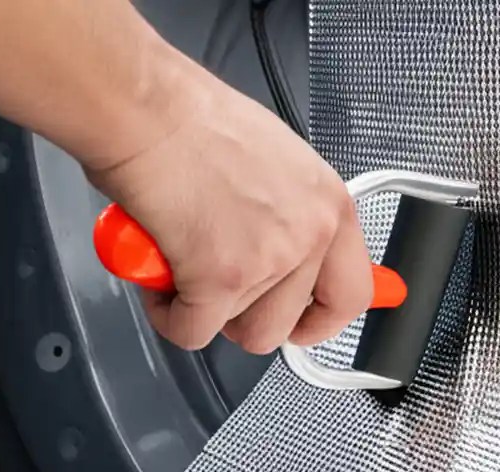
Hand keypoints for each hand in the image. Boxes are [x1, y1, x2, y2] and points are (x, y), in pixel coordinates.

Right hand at [83, 71, 371, 353]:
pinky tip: (155, 276)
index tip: (302, 324)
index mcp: (332, 205)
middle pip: (286, 324)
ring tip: (181, 261)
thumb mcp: (278, 165)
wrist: (147, 110)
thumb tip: (288, 252)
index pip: (352, 292)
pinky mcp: (221, 279)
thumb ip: (292, 214)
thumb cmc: (195, 123)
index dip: (322, 320)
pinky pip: (193, 332)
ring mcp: (269, 260)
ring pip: (238, 328)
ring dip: (204, 309)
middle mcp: (311, 235)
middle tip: (216, 289)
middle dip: (245, 317)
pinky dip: (168, 315)